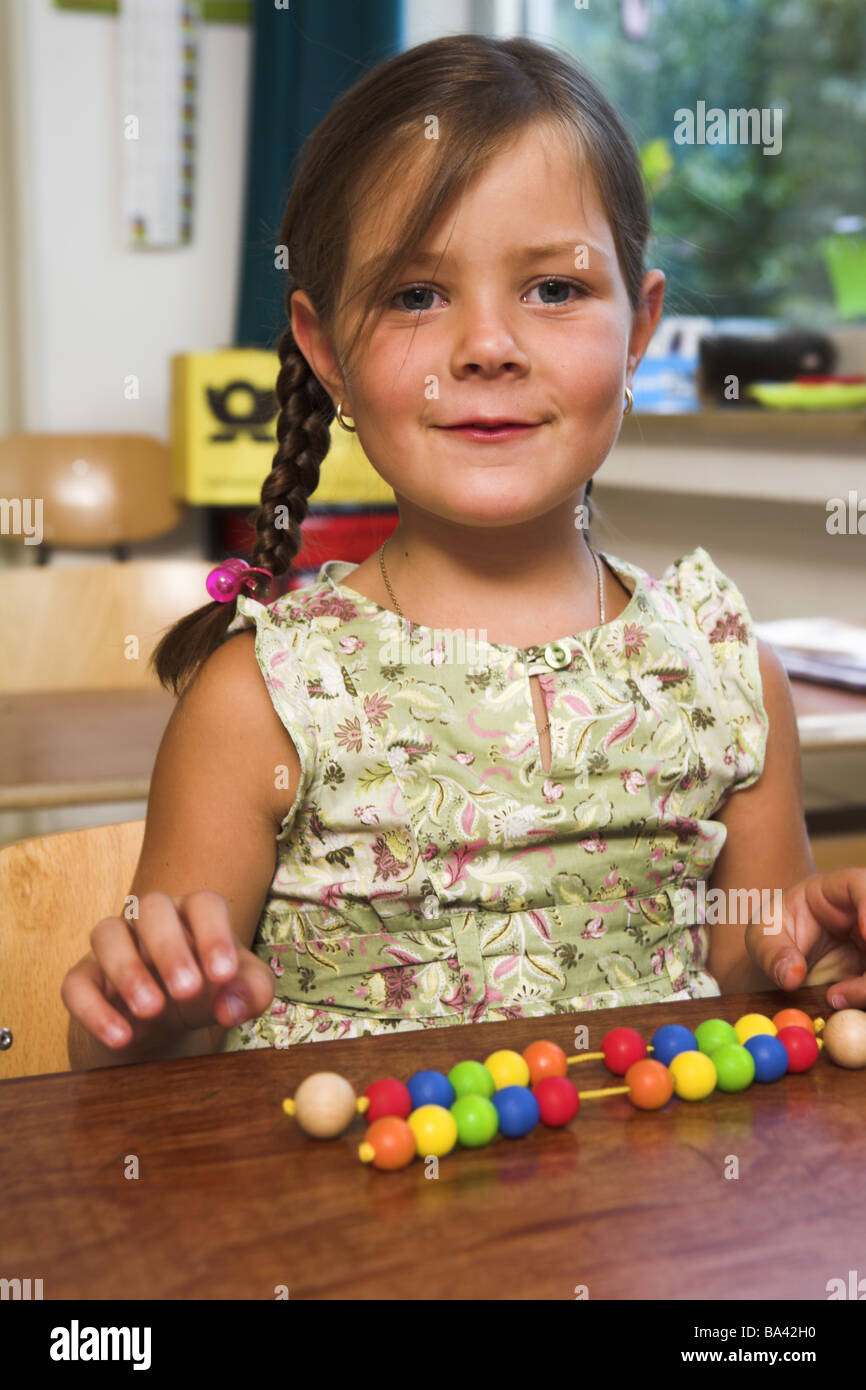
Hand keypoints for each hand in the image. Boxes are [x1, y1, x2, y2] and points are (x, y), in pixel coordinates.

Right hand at [61, 891, 274, 1050]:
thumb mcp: (243, 992)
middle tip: (186, 990)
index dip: (214, 934)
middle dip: (169, 948)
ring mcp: (115, 944)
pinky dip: (94, 1009)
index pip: (204, 904)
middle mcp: (152, 919)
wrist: (166, 1024)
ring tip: (151, 1011)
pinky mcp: (85, 977)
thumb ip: (252, 992)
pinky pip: (77, 982)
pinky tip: (121, 1036)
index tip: (223, 974)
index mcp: (194, 913)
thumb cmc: (210, 992)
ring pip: (107, 933)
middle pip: (152, 907)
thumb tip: (230, 1006)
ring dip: (127, 971)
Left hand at [745, 868, 865, 1008]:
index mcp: (836, 889)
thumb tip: (791, 976)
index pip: (861, 883)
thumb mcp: (763, 937)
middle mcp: (863, 911)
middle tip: (853, 985)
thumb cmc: (776, 930)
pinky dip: (865, 994)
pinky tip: (843, 999)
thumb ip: (773, 954)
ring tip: (835, 996)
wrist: (783, 952)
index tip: (864, 932)